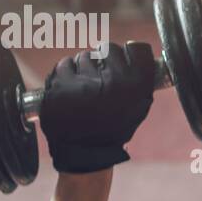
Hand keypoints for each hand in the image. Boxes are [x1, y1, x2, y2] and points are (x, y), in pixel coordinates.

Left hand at [39, 42, 155, 174]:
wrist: (84, 151)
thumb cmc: (113, 129)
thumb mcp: (138, 107)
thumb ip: (140, 80)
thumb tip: (136, 53)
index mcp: (136, 86)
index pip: (137, 48)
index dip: (129, 53)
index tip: (123, 59)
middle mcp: (113, 80)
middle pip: (109, 49)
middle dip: (104, 59)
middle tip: (101, 74)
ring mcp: (85, 80)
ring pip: (85, 56)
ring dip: (85, 67)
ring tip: (84, 85)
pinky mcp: (61, 83)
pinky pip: (65, 63)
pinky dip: (67, 72)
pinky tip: (70, 86)